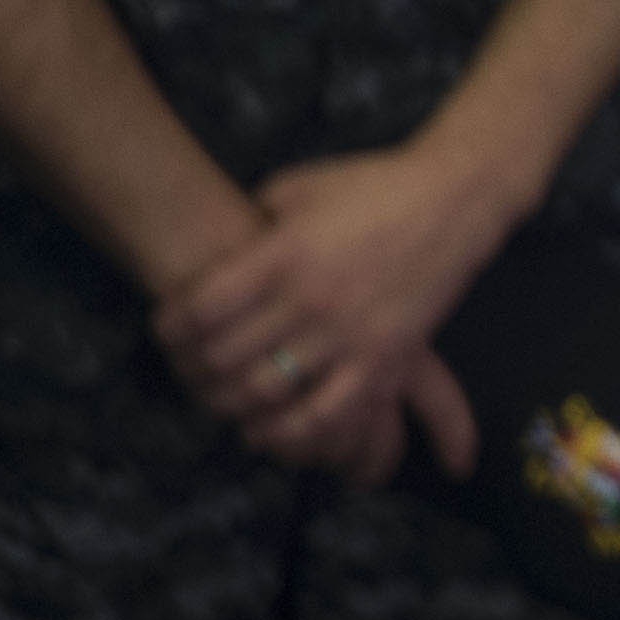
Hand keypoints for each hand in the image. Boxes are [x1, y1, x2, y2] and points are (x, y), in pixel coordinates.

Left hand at [152, 138, 527, 479]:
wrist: (454, 200)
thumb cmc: (374, 186)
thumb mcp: (299, 186)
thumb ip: (255, 216)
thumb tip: (225, 248)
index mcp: (283, 254)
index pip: (202, 308)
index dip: (170, 327)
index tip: (165, 330)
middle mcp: (311, 299)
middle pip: (224, 356)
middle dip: (191, 369)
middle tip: (185, 368)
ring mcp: (348, 334)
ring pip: (265, 392)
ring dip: (229, 403)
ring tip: (218, 398)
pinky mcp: (384, 360)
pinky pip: (327, 416)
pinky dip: (287, 434)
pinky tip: (265, 432)